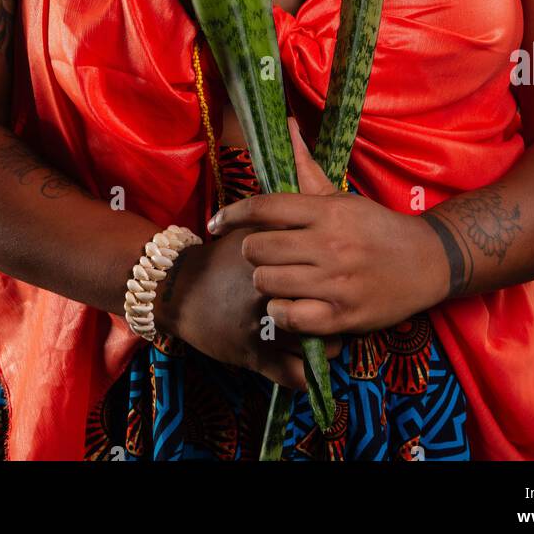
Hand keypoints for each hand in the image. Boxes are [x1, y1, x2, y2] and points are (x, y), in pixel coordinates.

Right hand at [151, 217, 342, 391]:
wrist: (179, 287)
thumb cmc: (223, 256)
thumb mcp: (253, 224)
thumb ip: (285, 205)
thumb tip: (305, 158)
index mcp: (276, 254)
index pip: (327, 265)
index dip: (347, 270)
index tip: (355, 272)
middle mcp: (273, 289)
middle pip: (328, 304)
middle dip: (342, 308)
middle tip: (346, 307)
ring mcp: (263, 324)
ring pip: (318, 344)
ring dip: (330, 344)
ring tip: (331, 335)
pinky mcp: (253, 354)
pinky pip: (294, 374)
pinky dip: (309, 376)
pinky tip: (312, 366)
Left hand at [206, 117, 448, 335]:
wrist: (427, 262)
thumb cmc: (377, 227)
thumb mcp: (342, 196)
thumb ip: (306, 166)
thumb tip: (287, 125)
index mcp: (326, 212)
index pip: (264, 207)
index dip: (231, 214)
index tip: (216, 223)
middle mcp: (328, 245)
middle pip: (257, 248)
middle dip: (253, 251)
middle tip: (265, 254)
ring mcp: (335, 282)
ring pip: (267, 282)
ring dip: (266, 282)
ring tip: (279, 279)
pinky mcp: (342, 316)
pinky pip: (288, 316)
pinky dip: (281, 312)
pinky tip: (290, 304)